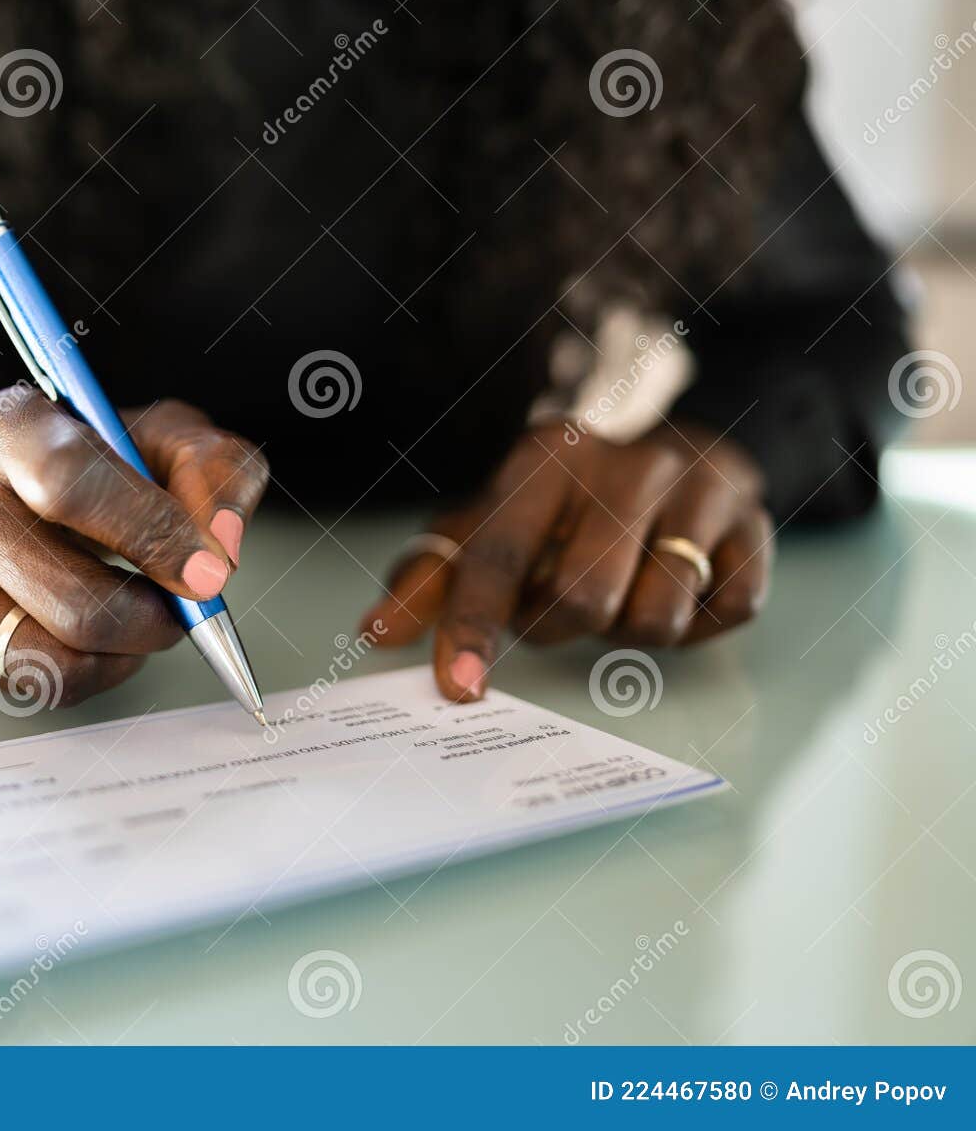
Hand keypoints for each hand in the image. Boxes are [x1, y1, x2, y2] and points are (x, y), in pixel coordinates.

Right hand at [0, 384, 267, 704]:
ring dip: (123, 655)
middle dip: (152, 619)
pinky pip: (34, 686)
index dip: (148, 533)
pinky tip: (92, 635)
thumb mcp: (160, 437)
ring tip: (137, 619)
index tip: (204, 572)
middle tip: (180, 608)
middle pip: (73, 600)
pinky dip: (89, 672)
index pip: (70, 483)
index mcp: (8, 427)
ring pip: (54, 659)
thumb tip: (219, 549)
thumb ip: (214, 470)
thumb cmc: (89, 463)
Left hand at [362, 422, 772, 701]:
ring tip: (625, 583)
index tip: (460, 688)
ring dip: (632, 627)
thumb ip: (430, 577)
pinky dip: (699, 623)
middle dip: (563, 625)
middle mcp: (625, 463)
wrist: (674, 443)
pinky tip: (682, 583)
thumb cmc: (567, 503)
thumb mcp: (490, 523)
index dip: (472, 626)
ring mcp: (699, 487)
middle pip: (580, 601)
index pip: (497, 555)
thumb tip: (374, 633)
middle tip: (564, 599)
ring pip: (655, 619)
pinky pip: (727, 614)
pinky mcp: (756, 521)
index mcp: (543, 459)